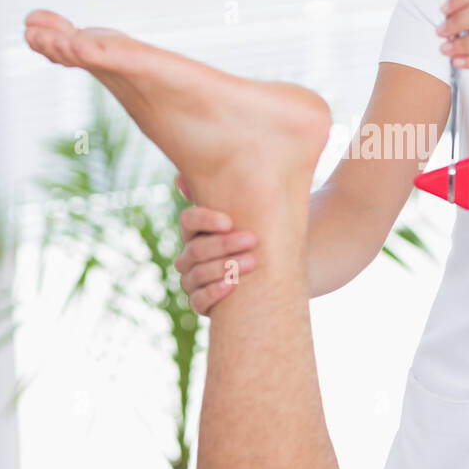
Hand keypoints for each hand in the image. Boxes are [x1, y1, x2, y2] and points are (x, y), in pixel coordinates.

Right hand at [173, 173, 257, 315]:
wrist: (279, 267)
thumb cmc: (261, 231)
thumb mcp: (252, 208)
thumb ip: (233, 189)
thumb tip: (205, 166)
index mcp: (197, 229)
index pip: (189, 221)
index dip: (205, 219)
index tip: (229, 220)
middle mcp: (189, 255)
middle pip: (194, 250)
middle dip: (223, 245)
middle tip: (252, 239)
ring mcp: (193, 280)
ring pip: (195, 275)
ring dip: (223, 268)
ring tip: (252, 263)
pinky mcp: (203, 302)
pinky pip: (198, 301)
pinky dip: (213, 293)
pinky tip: (232, 286)